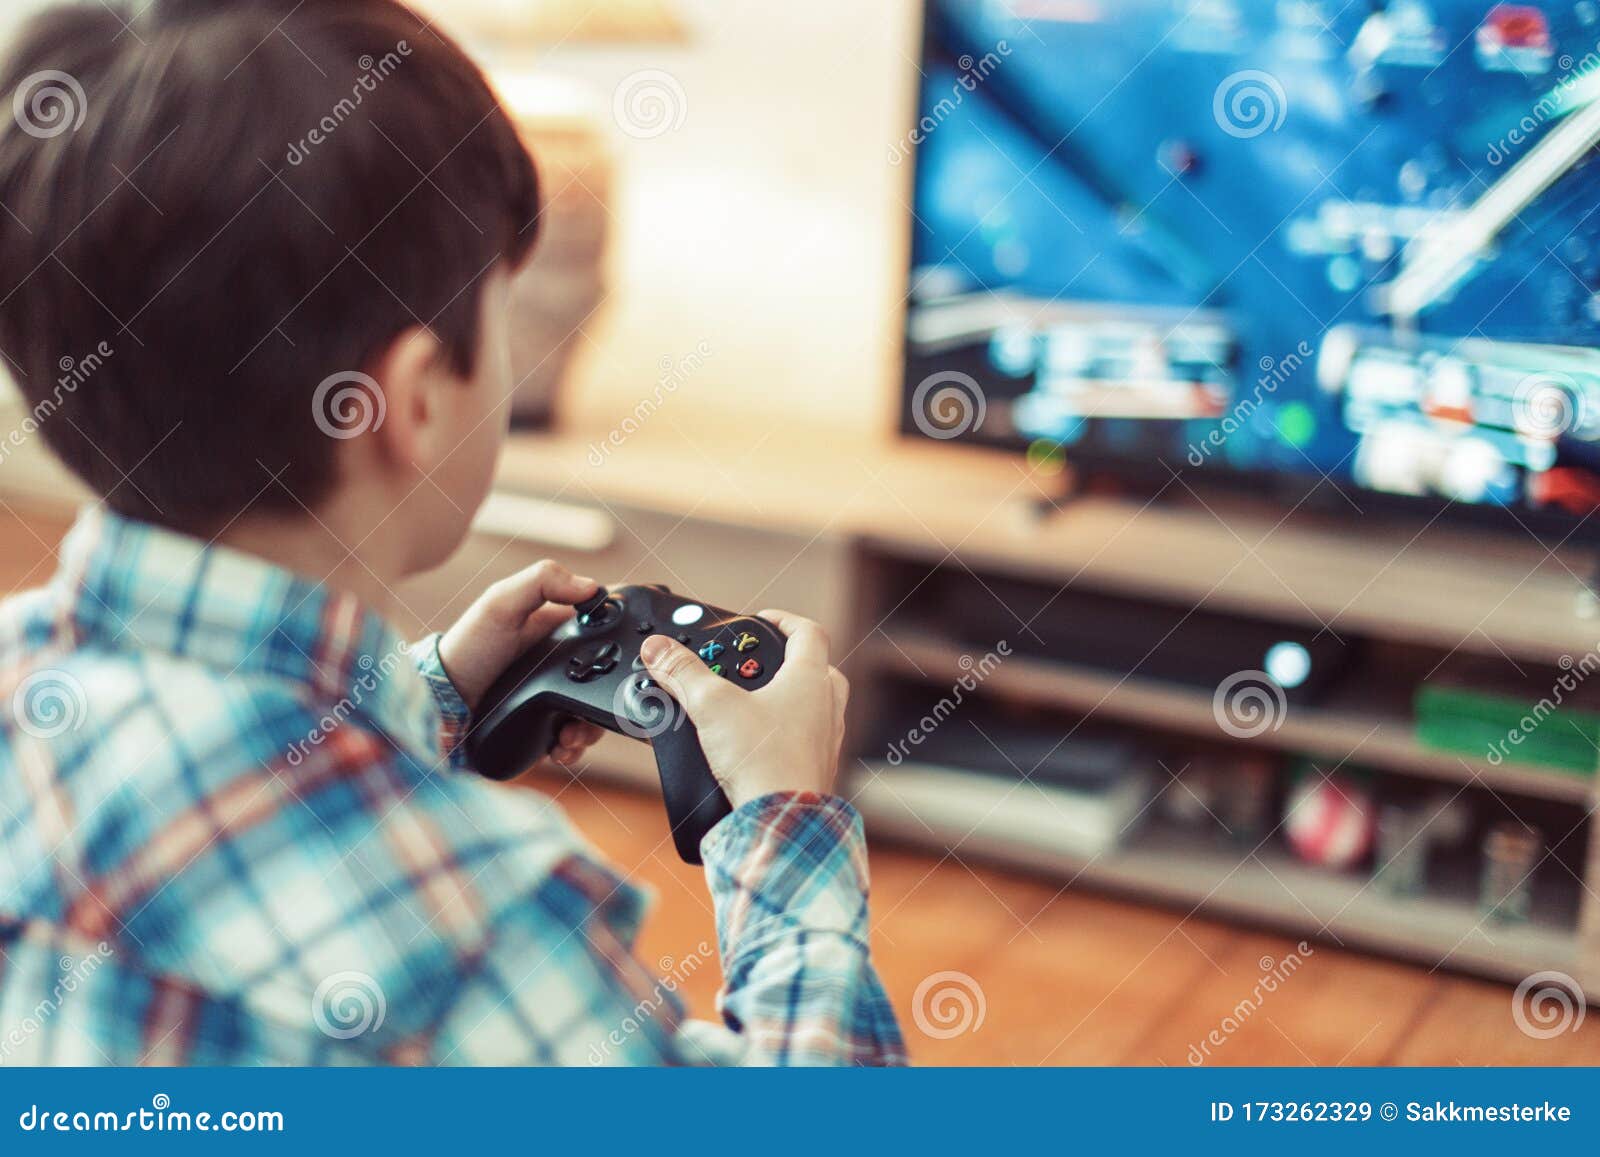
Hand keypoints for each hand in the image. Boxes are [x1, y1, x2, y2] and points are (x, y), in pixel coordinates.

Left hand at [438, 560, 605, 765]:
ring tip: (570, 736)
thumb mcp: (500, 604)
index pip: (606, 629)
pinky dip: (574, 747)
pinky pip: (575, 739)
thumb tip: (592, 587)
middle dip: (608, 698)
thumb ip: (542, 582)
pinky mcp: (547, 726)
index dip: (622, 640)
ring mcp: (556, 696)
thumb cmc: (468, 648)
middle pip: (609, 679)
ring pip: (595, 713)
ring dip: (590, 728)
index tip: (622, 657)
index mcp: (560, 629)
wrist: (442, 703)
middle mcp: (563, 664)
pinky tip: (561, 748)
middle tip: (592, 711)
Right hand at [639, 609, 847, 807]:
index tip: (762, 620)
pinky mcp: (817, 768)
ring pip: (816, 706)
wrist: (783, 819)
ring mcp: (827, 739)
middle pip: (818, 668)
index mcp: (811, 679)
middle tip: (761, 664)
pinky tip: (759, 744)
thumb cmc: (763, 759)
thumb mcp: (712, 705)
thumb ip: (682, 673)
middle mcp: (827, 706)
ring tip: (756, 703)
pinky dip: (787, 733)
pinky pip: (808, 739)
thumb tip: (658, 649)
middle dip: (790, 661)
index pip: (809, 632)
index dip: (785, 620)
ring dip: (791, 698)